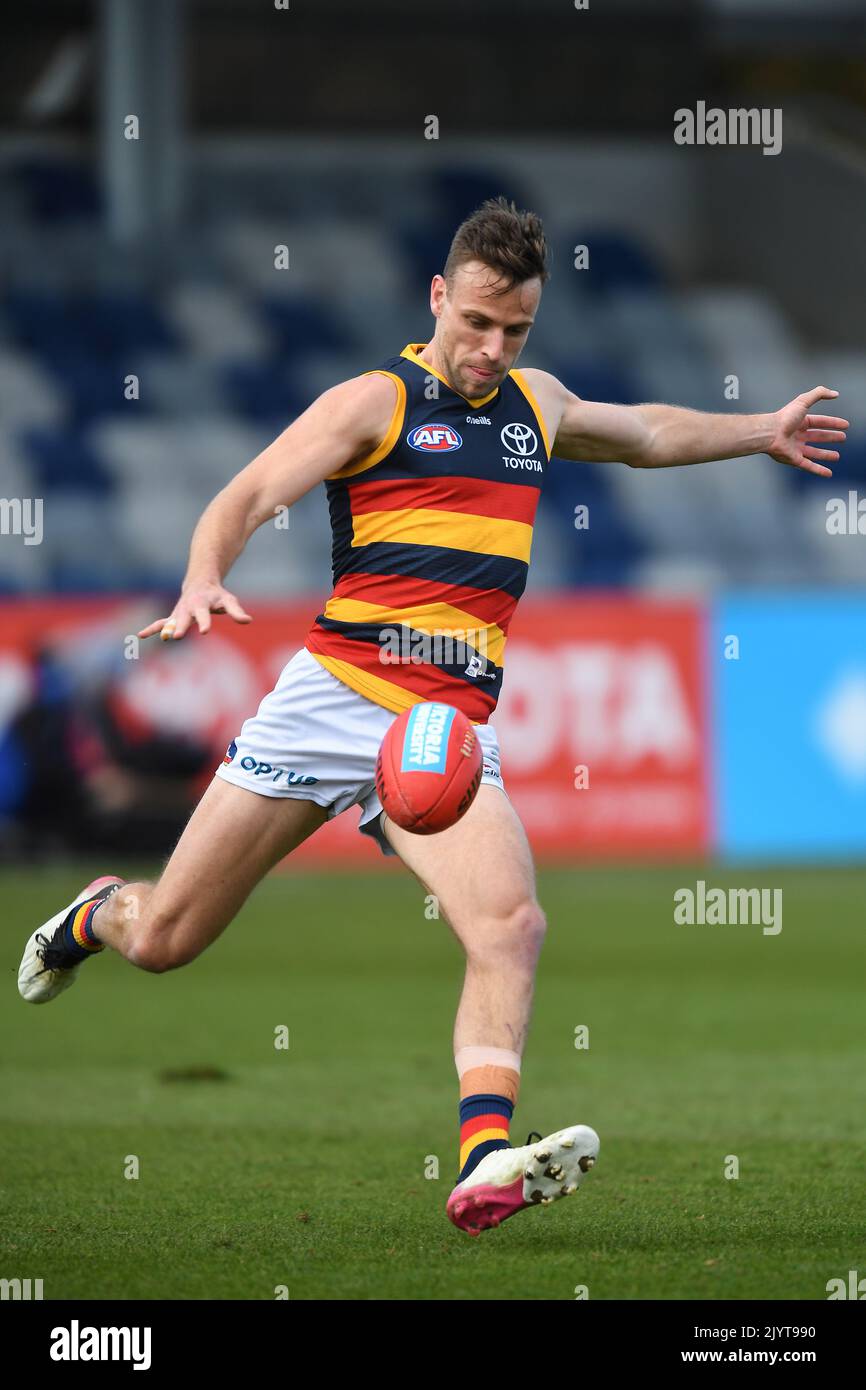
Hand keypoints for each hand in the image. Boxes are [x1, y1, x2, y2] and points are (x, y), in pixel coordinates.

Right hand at [137, 582, 252, 640]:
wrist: (199, 582)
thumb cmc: (216, 594)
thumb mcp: (228, 600)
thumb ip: (236, 611)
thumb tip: (247, 620)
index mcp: (202, 603)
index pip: (204, 614)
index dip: (204, 622)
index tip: (204, 631)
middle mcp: (188, 607)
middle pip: (183, 618)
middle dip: (179, 626)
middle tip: (176, 636)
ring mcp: (179, 612)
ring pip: (169, 621)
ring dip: (162, 629)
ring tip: (152, 636)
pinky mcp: (173, 616)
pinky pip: (161, 622)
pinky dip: (152, 628)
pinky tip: (141, 636)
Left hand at [767, 386, 847, 476]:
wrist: (770, 433)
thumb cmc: (785, 418)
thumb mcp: (803, 401)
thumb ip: (819, 393)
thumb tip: (835, 393)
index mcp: (800, 422)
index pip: (820, 422)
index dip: (833, 423)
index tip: (845, 425)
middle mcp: (798, 435)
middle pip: (818, 437)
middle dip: (830, 437)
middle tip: (843, 438)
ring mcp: (796, 448)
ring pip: (814, 453)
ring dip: (826, 455)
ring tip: (836, 456)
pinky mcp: (794, 460)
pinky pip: (809, 466)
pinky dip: (819, 470)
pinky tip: (828, 474)